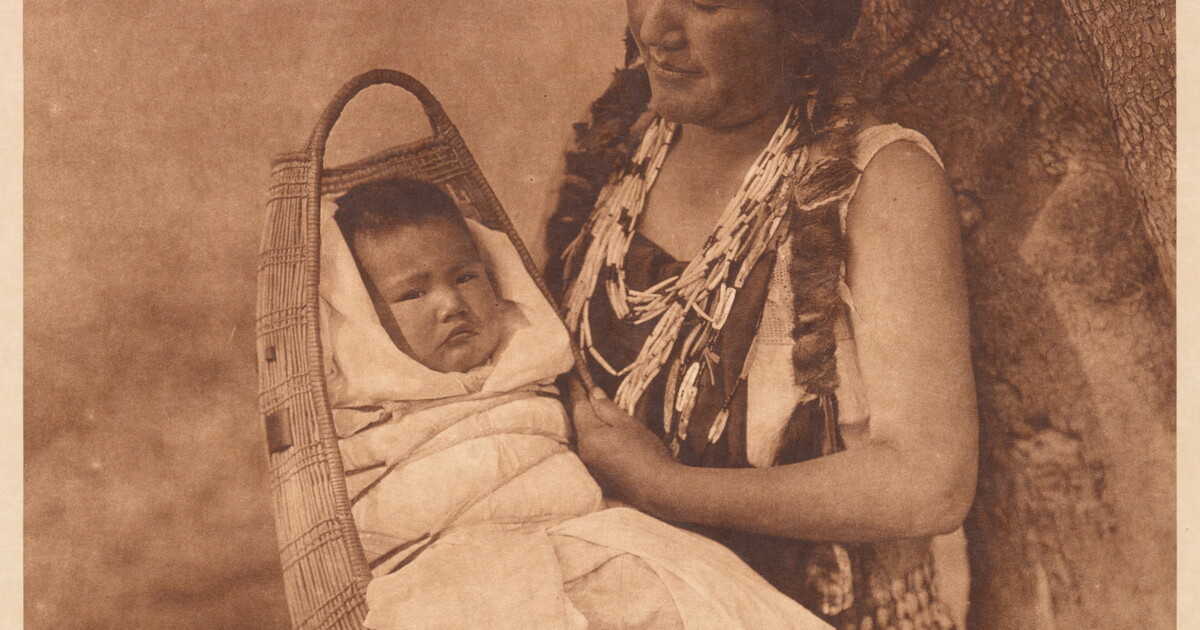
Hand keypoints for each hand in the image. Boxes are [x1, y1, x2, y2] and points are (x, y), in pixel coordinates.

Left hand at [567, 378, 676, 507]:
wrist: (658, 489)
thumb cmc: (646, 452)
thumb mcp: (627, 423)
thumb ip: (606, 407)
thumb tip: (592, 393)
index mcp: (588, 435)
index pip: (577, 405)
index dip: (575, 387)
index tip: (572, 373)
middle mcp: (582, 450)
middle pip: (577, 421)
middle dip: (579, 403)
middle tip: (580, 385)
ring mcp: (588, 465)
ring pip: (583, 435)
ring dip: (586, 420)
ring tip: (592, 405)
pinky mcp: (596, 474)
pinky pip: (590, 448)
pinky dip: (593, 436)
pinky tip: (602, 432)